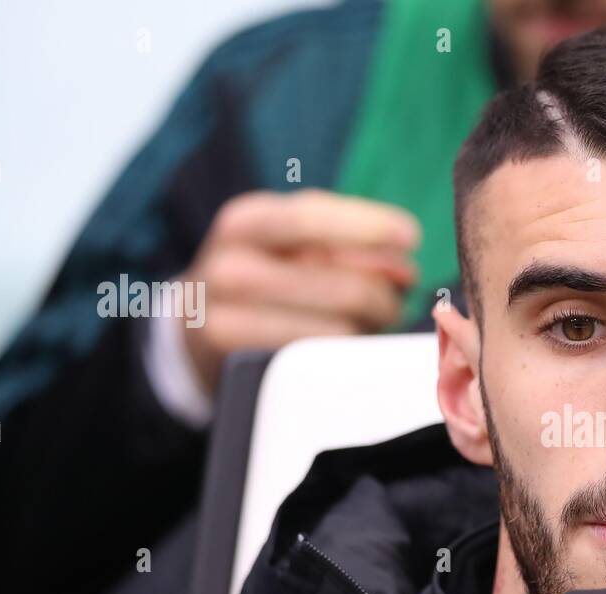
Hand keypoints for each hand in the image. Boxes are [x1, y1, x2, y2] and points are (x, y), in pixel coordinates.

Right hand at [173, 188, 420, 392]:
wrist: (194, 326)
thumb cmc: (265, 275)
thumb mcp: (293, 244)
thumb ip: (348, 244)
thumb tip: (404, 267)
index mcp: (246, 222)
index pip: (313, 218)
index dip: (370, 226)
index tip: (411, 237)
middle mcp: (229, 265)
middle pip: (344, 285)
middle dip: (386, 295)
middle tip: (396, 301)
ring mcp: (228, 317)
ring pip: (339, 328)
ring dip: (371, 328)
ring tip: (373, 323)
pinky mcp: (242, 364)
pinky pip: (319, 360)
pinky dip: (346, 353)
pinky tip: (348, 345)